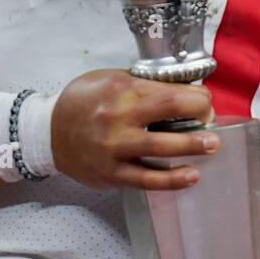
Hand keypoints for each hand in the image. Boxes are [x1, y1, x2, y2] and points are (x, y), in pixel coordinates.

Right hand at [50, 70, 218, 189]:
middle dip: (200, 117)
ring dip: (191, 147)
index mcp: (121, 89)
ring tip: (211, 147)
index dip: (196, 98)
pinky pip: (146, 179)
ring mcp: (114, 147)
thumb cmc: (83, 102)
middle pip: (169, 112)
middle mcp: (118, 116)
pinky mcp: (111, 173)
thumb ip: (142, 84)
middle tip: (213, 124)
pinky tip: (191, 176)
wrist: (47, 133)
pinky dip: (171, 179)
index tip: (205, 103)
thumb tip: (183, 90)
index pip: (169, 91)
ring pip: (160, 147)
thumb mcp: (109, 79)